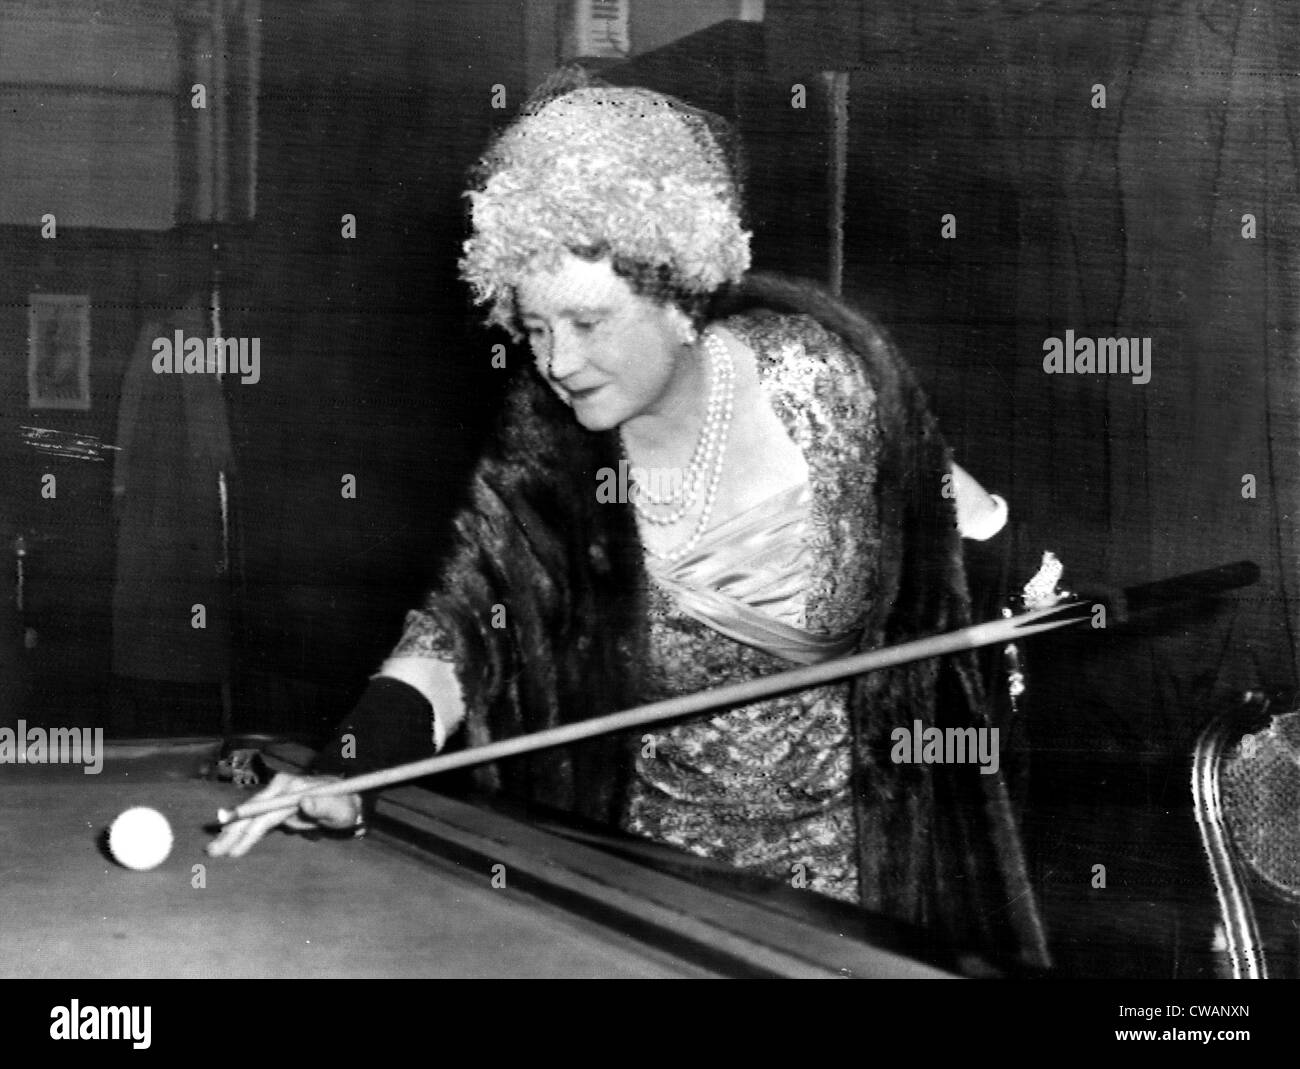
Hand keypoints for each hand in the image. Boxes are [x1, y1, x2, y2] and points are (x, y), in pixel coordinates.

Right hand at [206, 772, 360, 858]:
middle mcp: (280, 788)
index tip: (234, 843)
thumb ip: (323, 807)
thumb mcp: (339, 810)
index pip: (264, 810)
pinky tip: (228, 841)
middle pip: (251, 812)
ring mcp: (276, 796)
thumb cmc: (344, 807)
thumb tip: (305, 802)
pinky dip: (241, 831)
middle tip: (213, 852)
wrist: (348, 803)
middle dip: (231, 832)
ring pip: (249, 816)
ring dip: (231, 833)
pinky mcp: (275, 806)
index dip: (248, 827)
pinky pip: (255, 819)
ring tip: (213, 850)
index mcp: (292, 787)